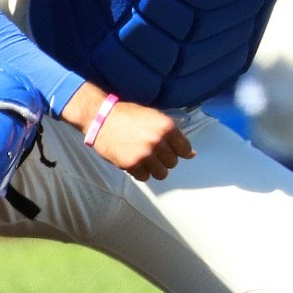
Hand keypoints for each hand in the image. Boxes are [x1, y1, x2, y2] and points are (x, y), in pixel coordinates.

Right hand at [66, 93, 194, 181]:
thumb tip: (191, 154)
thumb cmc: (129, 115)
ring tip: (146, 159)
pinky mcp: (130, 164)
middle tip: (154, 152)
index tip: (172, 150)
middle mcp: (158, 141)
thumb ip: (173, 135)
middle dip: (165, 159)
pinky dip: (141, 172)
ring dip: (155, 168)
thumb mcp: (155, 117)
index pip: (185, 149)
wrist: (101, 118)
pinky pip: (145, 177)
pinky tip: (136, 162)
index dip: (180, 151)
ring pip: (162, 174)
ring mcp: (144, 154)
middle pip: (173, 163)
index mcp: (167, 127)